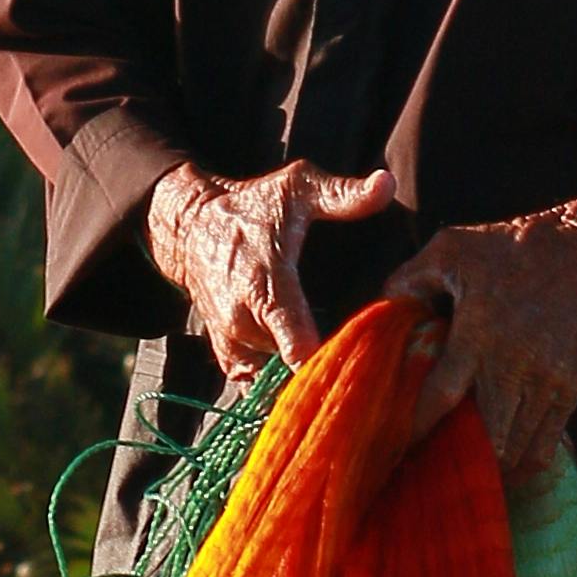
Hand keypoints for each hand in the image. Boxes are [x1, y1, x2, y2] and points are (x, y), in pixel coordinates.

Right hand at [147, 159, 394, 382]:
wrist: (190, 230)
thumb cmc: (252, 207)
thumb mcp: (296, 187)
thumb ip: (342, 194)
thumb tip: (387, 184)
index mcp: (266, 287)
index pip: (297, 346)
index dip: (331, 362)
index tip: (363, 367)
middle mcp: (245, 324)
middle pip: (296, 373)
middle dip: (330, 373)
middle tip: (372, 373)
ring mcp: (234, 345)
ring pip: (280, 385)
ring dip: (308, 384)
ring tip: (345, 376)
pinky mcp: (230, 359)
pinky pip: (262, 391)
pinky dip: (286, 391)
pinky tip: (313, 382)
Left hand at [388, 192, 576, 489]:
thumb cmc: (512, 246)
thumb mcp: (452, 247)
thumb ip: (409, 279)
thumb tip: (381, 311)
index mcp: (479, 333)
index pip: (441, 398)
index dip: (415, 428)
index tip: (390, 444)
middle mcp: (515, 366)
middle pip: (484, 441)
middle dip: (452, 460)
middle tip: (425, 468)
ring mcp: (547, 384)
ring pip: (514, 453)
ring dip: (486, 469)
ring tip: (458, 471)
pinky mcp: (569, 392)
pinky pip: (543, 450)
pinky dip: (517, 466)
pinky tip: (497, 468)